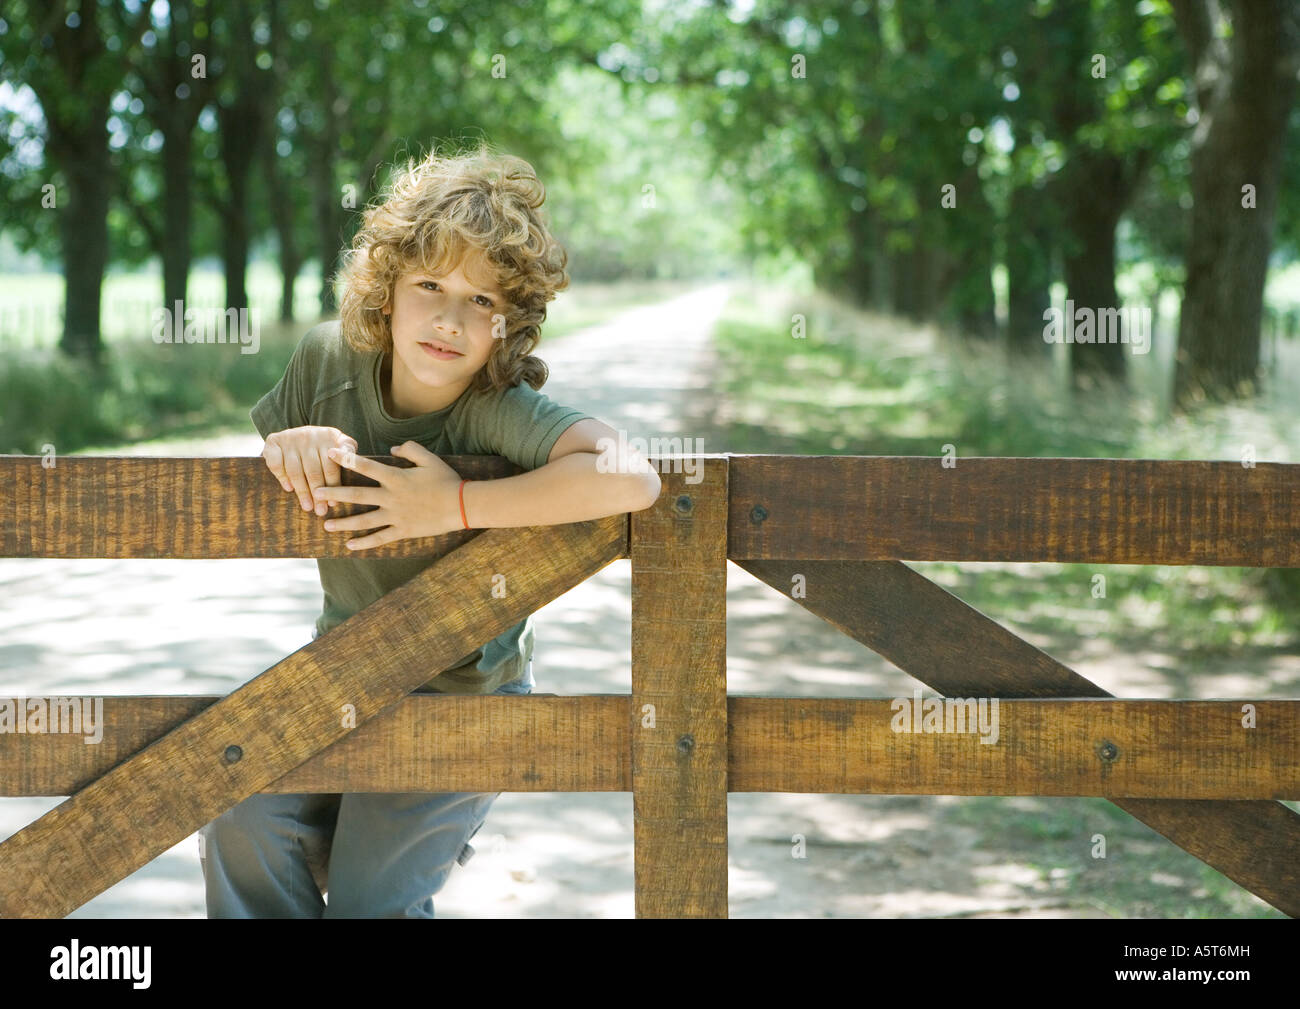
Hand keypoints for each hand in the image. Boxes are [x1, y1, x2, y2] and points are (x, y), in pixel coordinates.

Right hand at [262, 426, 358, 515]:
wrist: (300, 432)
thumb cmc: (326, 444)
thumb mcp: (341, 443)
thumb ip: (349, 451)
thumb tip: (350, 463)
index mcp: (328, 436)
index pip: (331, 465)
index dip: (332, 485)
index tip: (333, 503)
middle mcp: (309, 435)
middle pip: (313, 470)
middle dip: (318, 494)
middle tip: (320, 511)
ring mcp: (290, 438)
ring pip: (295, 470)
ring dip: (302, 490)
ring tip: (307, 507)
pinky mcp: (273, 441)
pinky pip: (276, 463)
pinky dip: (281, 477)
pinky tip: (289, 488)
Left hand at [319, 440, 465, 549]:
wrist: (462, 505)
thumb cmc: (446, 480)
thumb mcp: (430, 459)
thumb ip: (409, 450)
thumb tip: (391, 450)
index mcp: (396, 477)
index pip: (365, 466)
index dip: (346, 459)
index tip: (329, 453)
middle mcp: (391, 497)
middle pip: (357, 494)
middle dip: (334, 493)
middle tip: (316, 493)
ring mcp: (396, 516)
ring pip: (364, 520)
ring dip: (343, 523)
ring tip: (326, 525)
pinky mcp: (403, 530)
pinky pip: (380, 538)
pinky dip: (364, 542)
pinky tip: (350, 545)